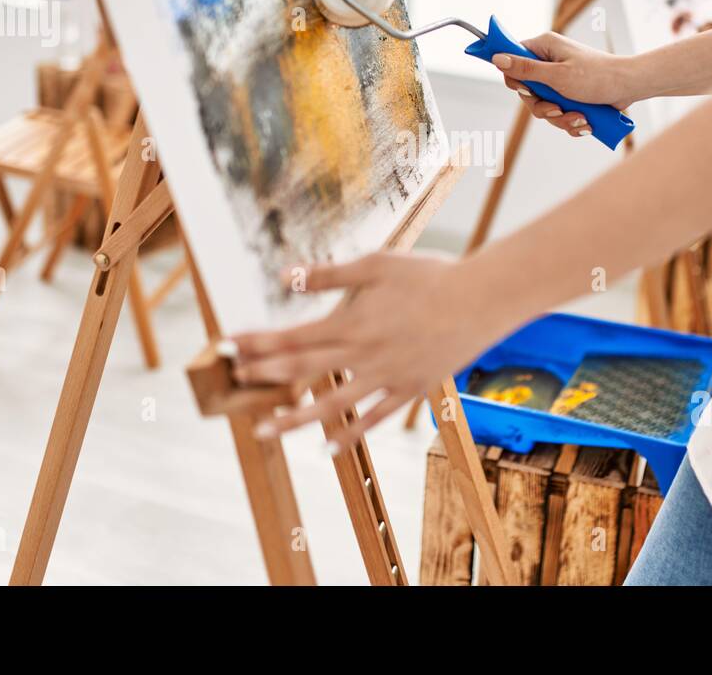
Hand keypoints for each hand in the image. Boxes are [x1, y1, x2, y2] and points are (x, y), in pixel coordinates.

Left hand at [230, 252, 517, 451]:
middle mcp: (363, 355)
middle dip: (266, 376)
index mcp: (352, 322)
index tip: (231, 346)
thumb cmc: (429, 276)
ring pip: (332, 405)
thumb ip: (328, 274)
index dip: (259, 342)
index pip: (294, 336)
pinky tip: (326, 448)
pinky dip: (348, 434)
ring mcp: (386, 377)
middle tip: (235, 383)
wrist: (480, 300)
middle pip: (303, 371)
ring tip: (265, 431)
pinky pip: (373, 418)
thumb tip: (285, 276)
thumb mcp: (375, 264)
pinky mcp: (409, 389)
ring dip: (294, 419)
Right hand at [492, 31, 639, 137]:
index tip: (526, 90)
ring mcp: (561, 80)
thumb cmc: (597, 76)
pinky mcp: (571, 95)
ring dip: (561, 118)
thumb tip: (497, 58)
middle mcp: (550, 62)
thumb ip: (526, 69)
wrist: (630, 87)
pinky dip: (571, 121)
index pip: (513, 59)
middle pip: (528, 91)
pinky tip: (585, 122)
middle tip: (556, 110)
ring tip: (579, 118)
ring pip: (544, 106)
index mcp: (544, 48)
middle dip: (543, 107)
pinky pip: (560, 113)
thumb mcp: (557, 75)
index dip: (515, 78)